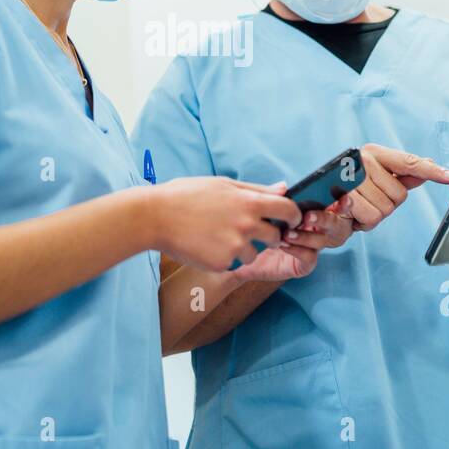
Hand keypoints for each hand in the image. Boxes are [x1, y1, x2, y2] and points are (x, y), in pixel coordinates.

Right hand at [149, 177, 301, 272]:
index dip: (293, 216)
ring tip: (217, 237)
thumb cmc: (187, 195)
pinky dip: (223, 257)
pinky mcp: (222, 264)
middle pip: (275, 236)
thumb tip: (284, 188)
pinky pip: (232, 264)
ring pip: (253, 254)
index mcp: (249, 202)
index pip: (288, 210)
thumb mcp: (223, 185)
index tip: (289, 220)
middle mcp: (247, 225)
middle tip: (248, 231)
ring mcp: (235, 247)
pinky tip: (205, 246)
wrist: (155, 217)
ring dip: (243, 249)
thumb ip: (257, 189)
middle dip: (268, 236)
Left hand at [230, 205, 352, 281]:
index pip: (333, 205)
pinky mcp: (305, 265)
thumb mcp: (265, 211)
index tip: (343, 198)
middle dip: (324, 219)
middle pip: (334, 223)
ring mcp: (312, 248)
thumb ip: (276, 199)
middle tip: (308, 217)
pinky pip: (310, 257)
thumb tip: (284, 186)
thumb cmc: (257, 229)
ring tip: (286, 234)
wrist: (243, 254)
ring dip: (305, 236)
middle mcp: (316, 230)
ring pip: (321, 240)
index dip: (342, 202)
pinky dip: (298, 249)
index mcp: (312, 213)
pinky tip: (284, 245)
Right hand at [342, 144, 448, 230]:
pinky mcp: (346, 197)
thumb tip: (429, 165)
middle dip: (387, 204)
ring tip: (359, 208)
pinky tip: (354, 215)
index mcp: (374, 153)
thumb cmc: (349, 189)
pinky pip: (372, 218)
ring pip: (386, 209)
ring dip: (374, 215)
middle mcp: (364, 161)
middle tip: (369, 201)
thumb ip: (403, 173)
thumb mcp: (377, 178)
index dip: (432, 172)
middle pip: (399, 195)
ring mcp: (353, 178)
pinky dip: (364, 222)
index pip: (409, 163)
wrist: (314, 201)